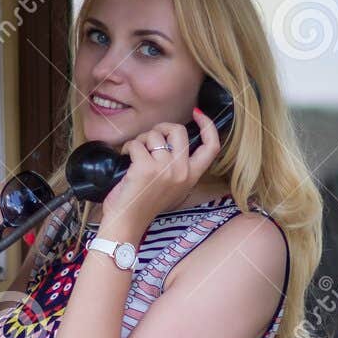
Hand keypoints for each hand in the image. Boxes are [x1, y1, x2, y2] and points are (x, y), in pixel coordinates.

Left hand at [101, 107, 220, 232]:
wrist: (126, 224)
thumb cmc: (143, 204)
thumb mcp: (171, 186)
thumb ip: (176, 165)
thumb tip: (169, 136)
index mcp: (192, 176)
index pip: (212, 146)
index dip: (208, 125)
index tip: (197, 113)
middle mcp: (183, 172)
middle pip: (178, 130)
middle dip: (160, 128)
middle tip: (149, 139)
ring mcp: (165, 170)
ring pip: (153, 135)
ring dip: (140, 141)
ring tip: (134, 156)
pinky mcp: (146, 168)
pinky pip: (136, 144)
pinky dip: (127, 148)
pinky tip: (125, 160)